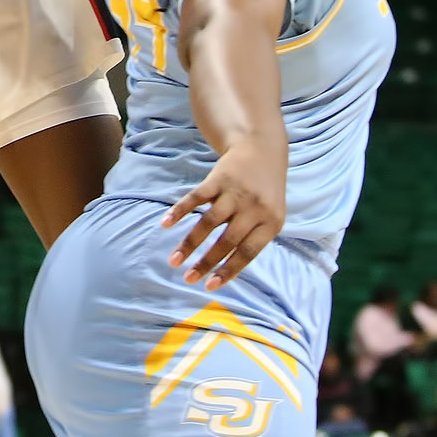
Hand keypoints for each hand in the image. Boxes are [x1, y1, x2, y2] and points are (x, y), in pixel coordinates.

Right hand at [161, 141, 285, 289]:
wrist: (263, 150)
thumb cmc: (266, 192)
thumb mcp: (271, 215)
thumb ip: (253, 238)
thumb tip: (225, 267)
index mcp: (271, 223)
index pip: (248, 253)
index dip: (228, 271)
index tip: (209, 286)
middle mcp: (254, 208)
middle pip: (227, 241)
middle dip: (206, 263)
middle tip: (188, 279)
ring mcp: (235, 193)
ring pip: (209, 223)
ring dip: (189, 244)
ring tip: (174, 261)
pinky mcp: (218, 179)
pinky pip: (196, 198)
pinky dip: (179, 211)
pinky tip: (165, 224)